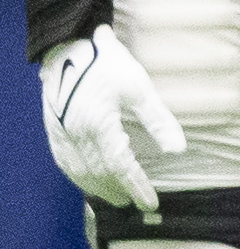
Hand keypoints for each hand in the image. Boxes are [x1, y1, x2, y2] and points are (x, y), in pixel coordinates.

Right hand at [38, 26, 185, 209]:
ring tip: (116, 198)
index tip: (151, 203)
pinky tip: (87, 180)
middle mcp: (76, 133)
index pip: (120, 167)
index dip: (137, 187)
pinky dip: (76, 175)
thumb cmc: (108, 64)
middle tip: (135, 203)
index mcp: (99, 125)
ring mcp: (60, 131)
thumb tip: (178, 150)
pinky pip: (62, 159)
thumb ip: (158, 121)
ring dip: (97, 188)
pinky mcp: (52, 126)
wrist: (70, 45)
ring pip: (78, 170)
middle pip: (99, 173)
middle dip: (119, 191)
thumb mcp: (139, 88)